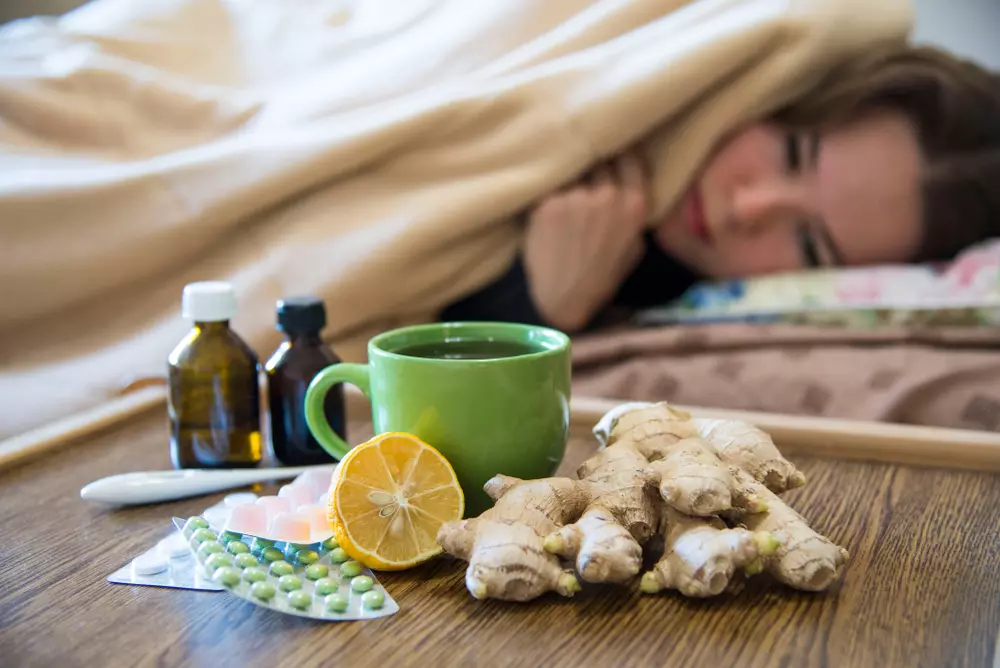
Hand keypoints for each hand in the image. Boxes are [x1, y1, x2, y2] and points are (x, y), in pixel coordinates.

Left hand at [523, 152, 647, 331]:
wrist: (562, 300)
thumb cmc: (601, 277)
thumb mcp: (634, 249)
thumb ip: (634, 215)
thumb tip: (627, 189)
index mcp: (633, 206)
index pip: (629, 158)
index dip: (618, 153)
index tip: (610, 151)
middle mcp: (607, 196)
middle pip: (598, 160)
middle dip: (592, 164)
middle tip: (583, 172)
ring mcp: (575, 198)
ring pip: (572, 172)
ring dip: (569, 178)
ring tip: (564, 191)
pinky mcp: (547, 203)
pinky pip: (548, 186)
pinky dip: (548, 192)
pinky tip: (546, 204)